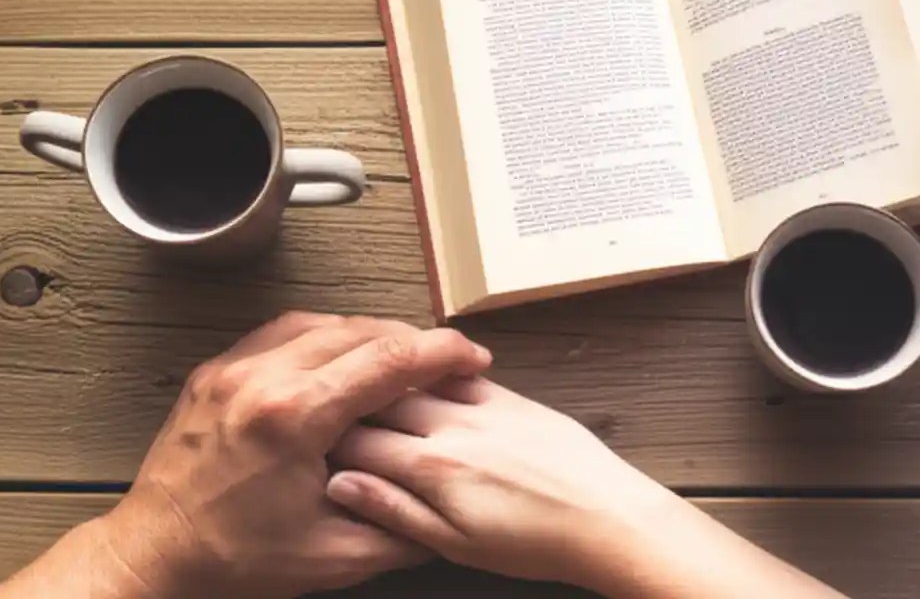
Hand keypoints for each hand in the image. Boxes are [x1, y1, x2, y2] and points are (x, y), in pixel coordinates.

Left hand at [88, 313, 491, 598]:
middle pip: (359, 329)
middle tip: (446, 359)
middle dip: (412, 339)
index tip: (473, 358)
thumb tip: (451, 503)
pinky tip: (341, 359)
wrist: (156, 557)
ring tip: (401, 357)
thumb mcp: (337, 558)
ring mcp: (231, 369)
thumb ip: (404, 528)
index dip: (443, 353)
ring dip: (368, 333)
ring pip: (320, 321)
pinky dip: (322, 337)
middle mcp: (260, 377)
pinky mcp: (214, 373)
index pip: (389, 360)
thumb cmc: (236, 561)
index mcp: (294, 416)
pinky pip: (280, 333)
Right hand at [324, 375, 676, 589]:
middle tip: (329, 405)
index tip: (312, 443)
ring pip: (418, 380)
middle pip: (382, 402)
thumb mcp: (456, 544)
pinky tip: (423, 378)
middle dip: (351, 403)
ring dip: (388, 381)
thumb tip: (342, 486)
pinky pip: (461, 374)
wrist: (607, 519)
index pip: (359, 441)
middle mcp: (454, 427)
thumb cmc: (534, 544)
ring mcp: (485, 406)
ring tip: (366, 385)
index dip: (328, 441)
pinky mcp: (514, 398)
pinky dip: (435, 374)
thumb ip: (395, 511)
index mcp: (432, 468)